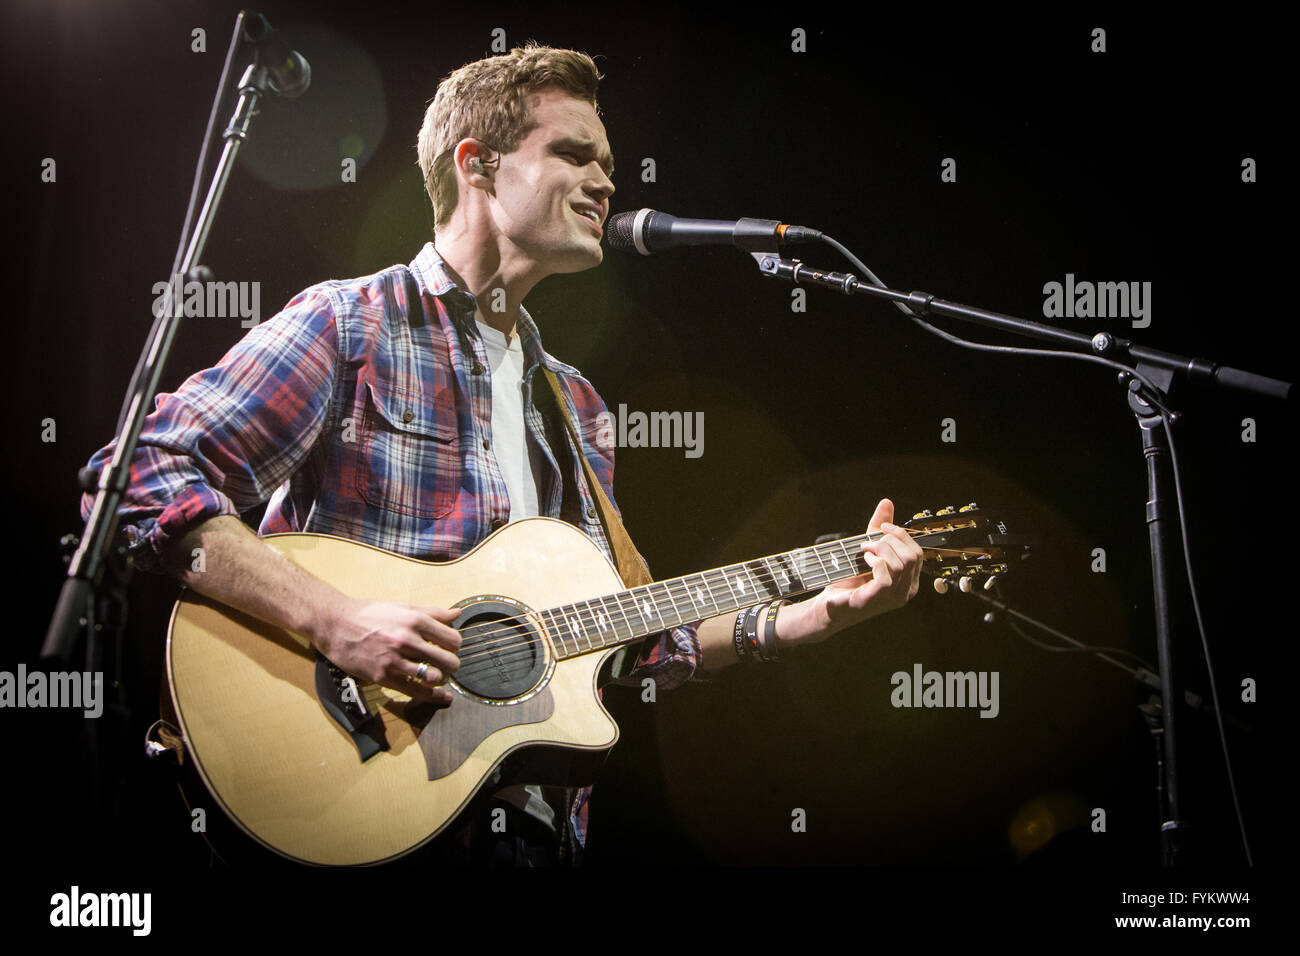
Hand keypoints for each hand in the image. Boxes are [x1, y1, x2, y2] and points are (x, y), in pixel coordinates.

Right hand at [308, 597, 461, 704]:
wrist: (335, 624)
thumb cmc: (368, 614)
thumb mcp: (402, 607)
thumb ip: (432, 612)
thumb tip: (456, 614)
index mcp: (414, 620)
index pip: (452, 639)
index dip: (455, 646)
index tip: (451, 648)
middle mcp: (406, 640)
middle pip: (448, 660)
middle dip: (452, 665)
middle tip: (448, 665)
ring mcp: (394, 659)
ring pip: (433, 677)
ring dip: (441, 679)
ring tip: (438, 676)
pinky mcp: (382, 676)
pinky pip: (413, 691)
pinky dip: (430, 695)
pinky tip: (438, 696)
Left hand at [800, 498, 923, 641]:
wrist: (828, 606)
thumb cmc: (849, 581)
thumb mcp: (867, 550)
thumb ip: (878, 528)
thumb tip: (887, 503)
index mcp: (908, 581)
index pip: (917, 553)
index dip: (902, 535)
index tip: (883, 527)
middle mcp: (906, 591)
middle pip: (912, 555)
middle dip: (891, 541)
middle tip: (869, 541)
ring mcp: (893, 598)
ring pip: (901, 563)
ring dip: (880, 549)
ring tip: (865, 550)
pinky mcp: (876, 599)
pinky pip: (887, 574)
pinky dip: (875, 561)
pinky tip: (864, 560)